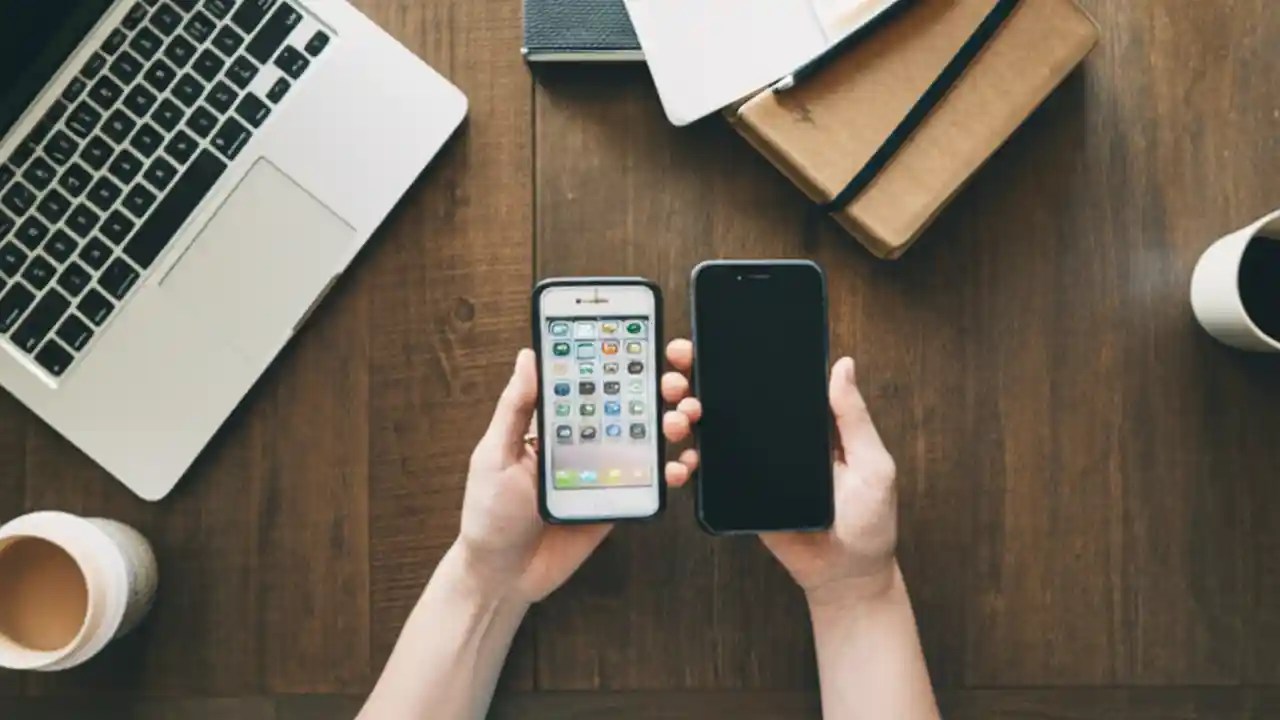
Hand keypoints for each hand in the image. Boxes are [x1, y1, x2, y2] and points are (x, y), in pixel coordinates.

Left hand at [455, 349, 691, 603]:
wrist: (504, 576)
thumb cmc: (490, 514)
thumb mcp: (494, 454)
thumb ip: (514, 408)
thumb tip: (528, 357)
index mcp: (553, 423)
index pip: (590, 380)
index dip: (618, 359)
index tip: (644, 341)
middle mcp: (582, 441)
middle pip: (628, 404)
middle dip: (659, 386)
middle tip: (674, 381)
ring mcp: (604, 470)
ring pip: (647, 437)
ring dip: (672, 422)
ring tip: (681, 418)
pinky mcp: (619, 500)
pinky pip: (651, 480)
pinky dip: (673, 470)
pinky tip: (679, 465)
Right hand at [661, 339, 898, 606]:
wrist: (846, 574)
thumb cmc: (868, 521)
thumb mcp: (873, 464)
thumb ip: (853, 418)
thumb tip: (842, 365)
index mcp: (802, 421)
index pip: (763, 380)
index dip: (732, 358)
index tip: (704, 342)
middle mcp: (771, 437)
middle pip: (722, 399)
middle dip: (691, 382)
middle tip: (679, 380)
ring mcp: (749, 465)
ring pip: (704, 432)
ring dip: (681, 418)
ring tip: (680, 419)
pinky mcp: (735, 494)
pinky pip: (703, 476)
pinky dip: (684, 467)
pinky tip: (683, 465)